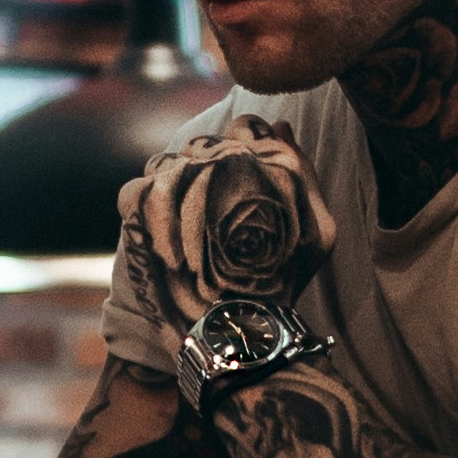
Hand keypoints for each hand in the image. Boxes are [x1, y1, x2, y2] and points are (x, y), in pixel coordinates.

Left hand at [116, 114, 336, 352]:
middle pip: (207, 143)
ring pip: (171, 162)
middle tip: (215, 223)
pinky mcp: (139, 198)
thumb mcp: (318, 229)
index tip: (242, 189)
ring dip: (176, 189)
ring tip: (188, 235)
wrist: (228, 331)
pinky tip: (164, 242)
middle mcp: (223, 157)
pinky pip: (140, 187)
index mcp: (269, 158)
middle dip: (209, 174)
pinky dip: (146, 212)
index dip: (244, 154)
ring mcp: (177, 175)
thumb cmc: (281, 283)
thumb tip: (279, 125)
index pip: (245, 126)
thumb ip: (301, 169)